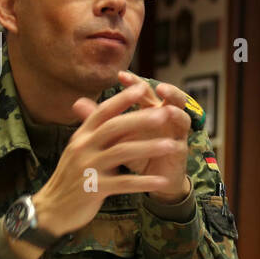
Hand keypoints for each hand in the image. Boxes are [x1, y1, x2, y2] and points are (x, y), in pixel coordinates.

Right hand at [31, 79, 182, 238]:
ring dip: (150, 148)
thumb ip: (92, 131)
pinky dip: (145, 181)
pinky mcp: (95, 189)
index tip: (143, 88)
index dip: (122, 99)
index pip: (102, 112)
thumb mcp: (78, 150)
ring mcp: (88, 168)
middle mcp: (83, 148)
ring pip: (122, 152)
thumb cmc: (71, 177)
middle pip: (114, 127)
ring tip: (173, 145)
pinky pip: (125, 183)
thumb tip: (92, 104)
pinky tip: (162, 181)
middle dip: (141, 119)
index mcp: (81, 136)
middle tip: (165, 114)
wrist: (53, 209)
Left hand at [106, 70, 191, 204]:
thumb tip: (76, 102)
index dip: (134, 83)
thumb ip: (100, 119)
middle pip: (171, 97)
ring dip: (176, 109)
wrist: (146, 182)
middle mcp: (165, 119)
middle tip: (157, 86)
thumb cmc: (132, 155)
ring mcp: (175, 133)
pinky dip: (176, 136)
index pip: (144, 92)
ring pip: (182, 115)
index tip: (121, 75)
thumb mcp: (115, 137)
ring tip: (167, 105)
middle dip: (166, 90)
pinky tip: (170, 132)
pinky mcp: (179, 150)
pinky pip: (181, 142)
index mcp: (149, 111)